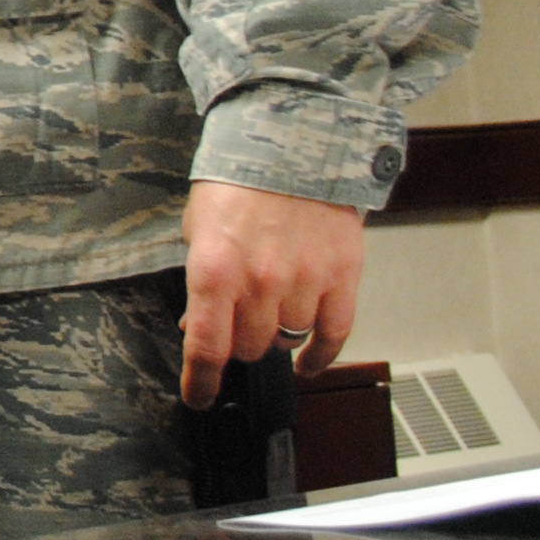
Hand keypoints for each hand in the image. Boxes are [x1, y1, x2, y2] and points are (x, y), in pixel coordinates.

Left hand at [180, 181, 365, 406]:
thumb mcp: (197, 228)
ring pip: (287, 340)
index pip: (207, 348)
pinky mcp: (342, 275)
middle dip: (239, 344)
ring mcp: (304, 281)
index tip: (199, 396)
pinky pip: (333, 335)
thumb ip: (199, 281)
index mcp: (214, 270)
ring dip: (276, 336)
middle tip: (237, 325)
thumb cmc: (238, 182)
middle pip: (249, 349)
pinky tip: (309, 362)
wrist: (292, 143)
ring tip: (271, 311)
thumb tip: (197, 327)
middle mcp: (259, 282)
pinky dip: (320, 356)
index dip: (201, 382)